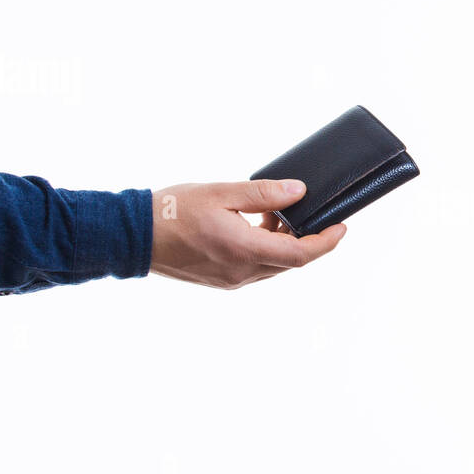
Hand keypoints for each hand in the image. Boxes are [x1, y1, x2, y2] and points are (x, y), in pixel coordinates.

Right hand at [150, 180, 345, 288]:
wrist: (132, 237)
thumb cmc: (172, 210)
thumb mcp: (221, 192)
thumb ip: (263, 194)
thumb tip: (298, 192)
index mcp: (245, 250)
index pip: (302, 255)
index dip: (327, 243)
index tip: (341, 227)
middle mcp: (242, 272)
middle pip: (291, 262)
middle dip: (307, 239)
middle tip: (312, 214)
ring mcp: (231, 280)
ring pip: (273, 266)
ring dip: (283, 243)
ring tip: (277, 214)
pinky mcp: (221, 281)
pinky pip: (255, 268)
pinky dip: (265, 249)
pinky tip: (255, 226)